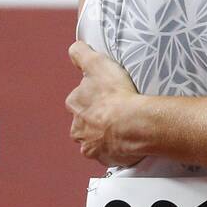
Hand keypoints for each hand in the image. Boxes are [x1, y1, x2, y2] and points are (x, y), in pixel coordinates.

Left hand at [65, 40, 142, 167]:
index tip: (107, 95)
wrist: (132, 123)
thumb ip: (81, 54)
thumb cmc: (116, 94)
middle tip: (117, 111)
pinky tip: (127, 140)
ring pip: (95, 138)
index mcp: (75, 104)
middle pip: (85, 121)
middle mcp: (78, 127)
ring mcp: (90, 145)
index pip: (80, 99)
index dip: (94, 96)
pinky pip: (108, 152)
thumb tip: (74, 48)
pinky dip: (115, 148)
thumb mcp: (97, 64)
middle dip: (97, 118)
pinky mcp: (104, 157)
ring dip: (105, 134)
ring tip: (124, 127)